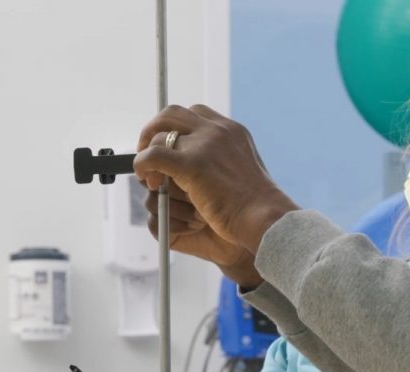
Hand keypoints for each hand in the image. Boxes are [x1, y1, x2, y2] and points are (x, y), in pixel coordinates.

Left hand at [134, 104, 299, 286]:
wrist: (266, 220)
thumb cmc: (258, 209)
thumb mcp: (242, 174)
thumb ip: (222, 163)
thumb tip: (199, 167)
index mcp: (233, 131)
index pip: (196, 113)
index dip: (177, 128)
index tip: (170, 146)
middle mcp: (219, 131)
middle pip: (172, 114)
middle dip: (154, 130)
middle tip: (147, 152)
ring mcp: (205, 145)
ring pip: (160, 135)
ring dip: (148, 153)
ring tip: (151, 177)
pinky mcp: (192, 165)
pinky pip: (153, 155)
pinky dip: (143, 165)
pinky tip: (147, 179)